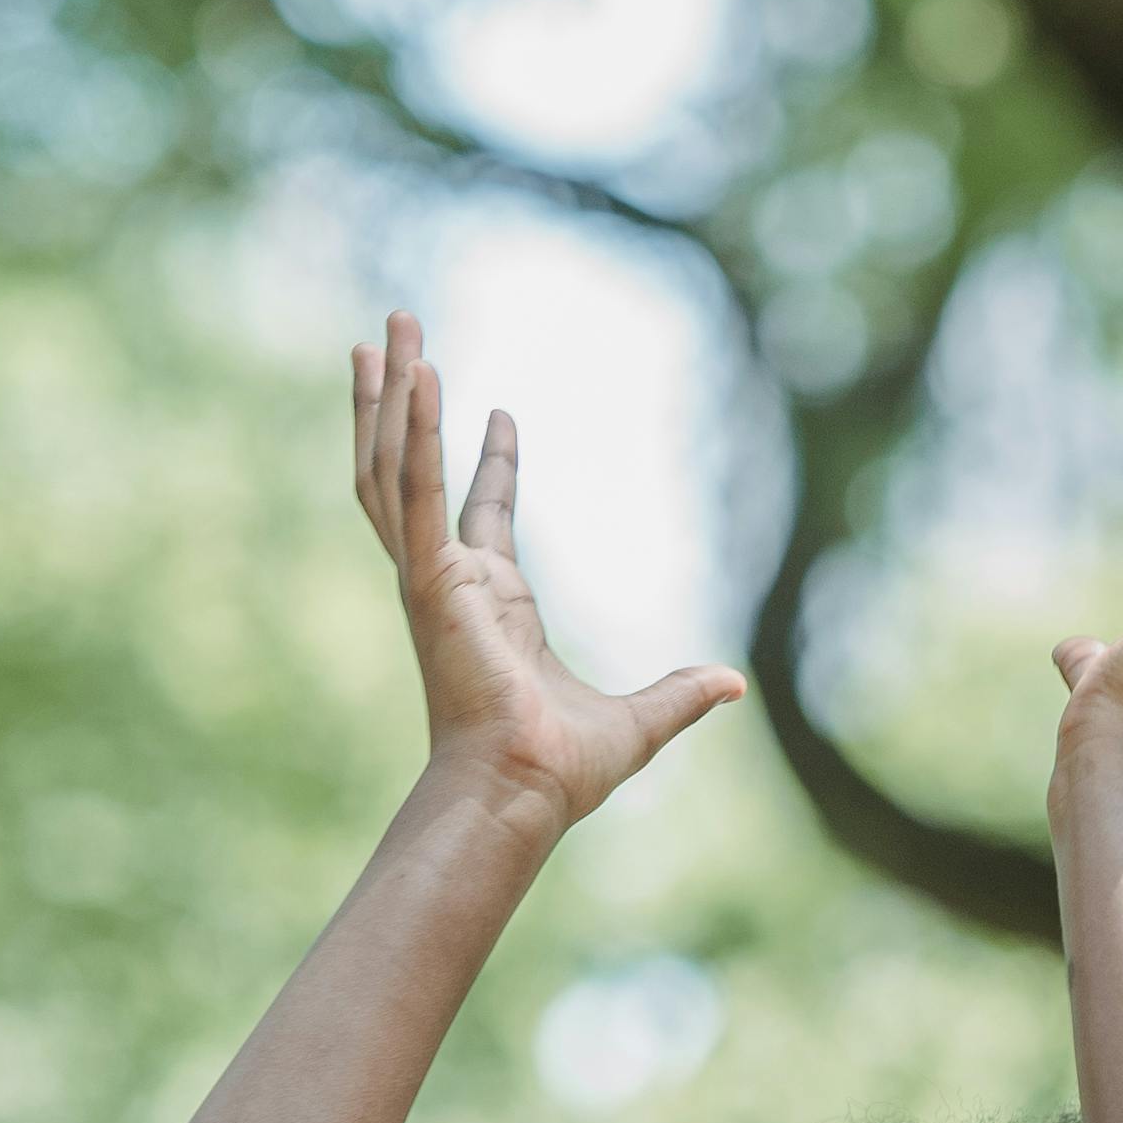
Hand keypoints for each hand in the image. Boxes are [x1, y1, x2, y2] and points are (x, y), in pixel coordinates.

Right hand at [353, 312, 744, 827]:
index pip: (481, 511)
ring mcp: (429, 576)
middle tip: (396, 336)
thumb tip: (734, 686)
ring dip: (390, 396)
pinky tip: (423, 376)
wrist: (519, 793)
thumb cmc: (559, 772)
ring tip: (389, 329)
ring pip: (393, 466)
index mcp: (488, 605)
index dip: (487, 458)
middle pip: (408, 471)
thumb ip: (681, 695)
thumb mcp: (636, 722)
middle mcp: (448, 580)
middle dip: (400, 403)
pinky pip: (414, 491)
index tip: (495, 409)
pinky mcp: (428, 578)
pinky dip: (414, 434)